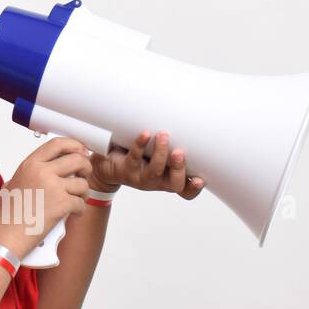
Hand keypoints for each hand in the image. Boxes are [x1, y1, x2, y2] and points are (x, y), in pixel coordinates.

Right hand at [0, 136, 91, 259]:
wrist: (6, 236)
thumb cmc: (7, 215)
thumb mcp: (14, 184)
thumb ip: (32, 173)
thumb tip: (50, 168)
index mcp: (30, 165)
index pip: (58, 144)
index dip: (74, 145)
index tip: (81, 151)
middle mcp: (42, 172)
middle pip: (77, 159)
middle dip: (86, 168)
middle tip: (84, 176)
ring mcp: (53, 187)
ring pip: (82, 183)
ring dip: (82, 194)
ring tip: (73, 201)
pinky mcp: (61, 203)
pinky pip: (81, 203)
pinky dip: (79, 211)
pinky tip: (71, 215)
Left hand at [88, 130, 206, 199]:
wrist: (107, 165)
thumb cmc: (139, 157)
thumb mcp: (157, 153)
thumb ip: (172, 143)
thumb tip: (189, 117)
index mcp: (168, 179)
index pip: (185, 191)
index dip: (194, 188)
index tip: (201, 180)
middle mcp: (157, 181)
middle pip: (174, 183)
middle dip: (179, 169)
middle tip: (179, 152)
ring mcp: (141, 177)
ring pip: (154, 171)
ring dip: (160, 153)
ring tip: (163, 135)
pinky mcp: (126, 169)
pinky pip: (135, 157)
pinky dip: (140, 144)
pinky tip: (145, 134)